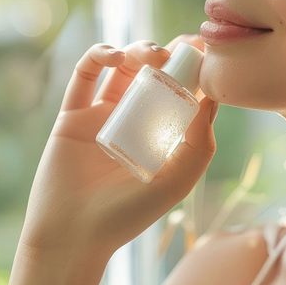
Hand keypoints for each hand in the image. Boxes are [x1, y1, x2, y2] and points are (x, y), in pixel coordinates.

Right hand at [18, 34, 217, 258]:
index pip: (180, 91)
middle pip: (152, 73)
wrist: (74, 234)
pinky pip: (84, 75)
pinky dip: (99, 55)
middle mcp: (133, 121)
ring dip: (137, 50)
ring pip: (121, 67)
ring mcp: (101, 114)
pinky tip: (115, 56)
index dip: (192, 68)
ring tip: (150, 56)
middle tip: (177, 51)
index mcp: (160, 135)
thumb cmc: (128, 215)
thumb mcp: (177, 180)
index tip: (203, 50)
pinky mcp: (72, 113)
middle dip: (166, 54)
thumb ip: (199, 141)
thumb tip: (212, 96)